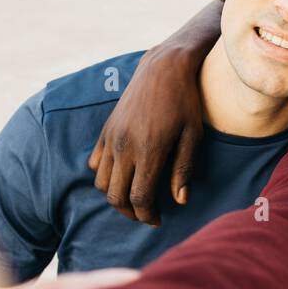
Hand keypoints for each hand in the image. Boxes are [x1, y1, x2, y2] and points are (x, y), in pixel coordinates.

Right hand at [88, 41, 204, 226]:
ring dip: (116, 196)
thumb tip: (179, 201)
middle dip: (131, 212)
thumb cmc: (185, 102)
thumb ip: (183, 170)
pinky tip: (124, 175)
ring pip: (102, 183)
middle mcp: (124, 147)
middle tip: (147, 214)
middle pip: (116, 196)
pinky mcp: (105, 130)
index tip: (158, 220)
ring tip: (135, 197)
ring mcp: (111, 138)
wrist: (164, 68)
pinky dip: (105, 176)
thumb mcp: (192, 136)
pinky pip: (95, 163)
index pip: (139, 198)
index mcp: (148, 151)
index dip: (147, 215)